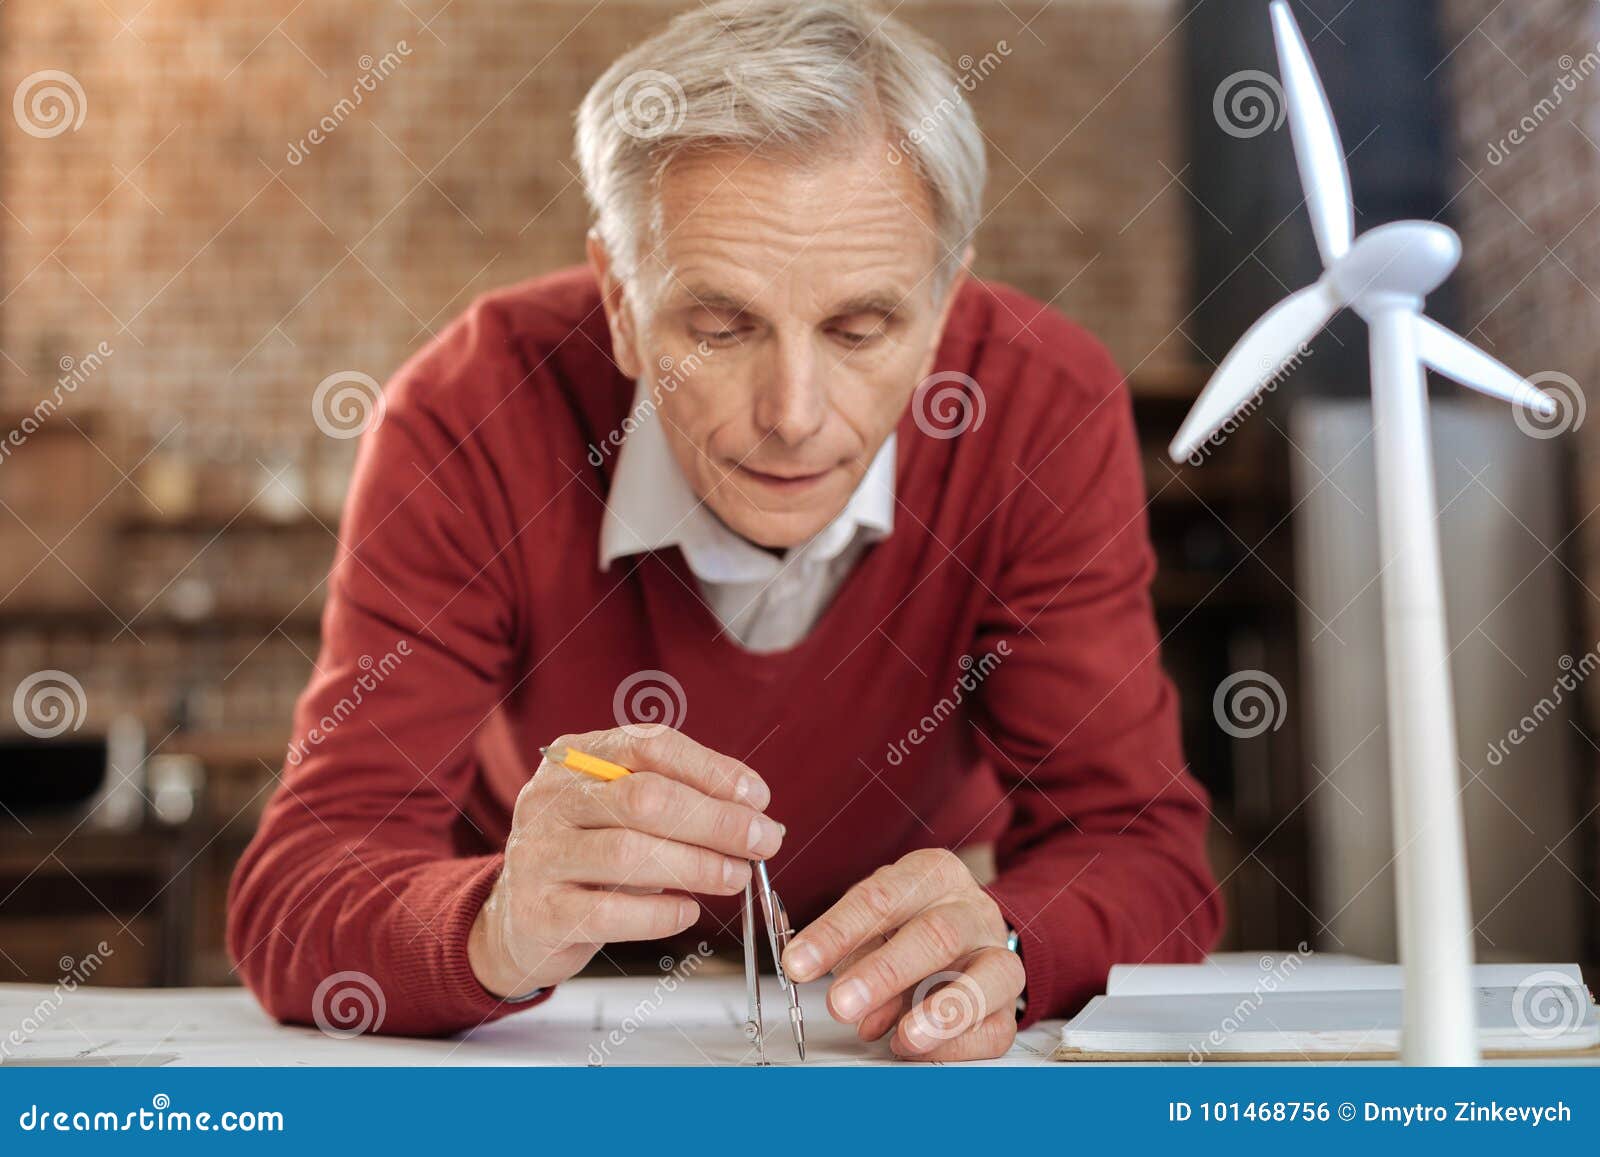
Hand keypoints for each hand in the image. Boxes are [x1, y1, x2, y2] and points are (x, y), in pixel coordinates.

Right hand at [468, 726, 783, 997]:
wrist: (520, 920)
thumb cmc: (589, 856)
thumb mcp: (622, 812)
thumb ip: (677, 803)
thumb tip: (754, 816)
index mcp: (577, 757)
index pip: (649, 745)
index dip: (710, 768)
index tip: (757, 796)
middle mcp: (551, 798)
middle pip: (644, 798)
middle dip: (715, 820)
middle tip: (762, 841)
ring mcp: (539, 855)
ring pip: (628, 853)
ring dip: (696, 865)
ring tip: (735, 876)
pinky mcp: (540, 912)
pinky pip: (607, 911)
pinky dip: (659, 913)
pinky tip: (688, 910)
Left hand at [782, 848, 1023, 1060]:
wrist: (972, 932)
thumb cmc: (912, 922)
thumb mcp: (878, 919)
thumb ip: (856, 949)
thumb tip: (836, 990)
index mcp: (932, 874)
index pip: (882, 897)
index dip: (836, 932)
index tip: (798, 964)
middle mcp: (971, 909)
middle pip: (936, 935)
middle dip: (884, 974)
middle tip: (841, 1004)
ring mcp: (998, 953)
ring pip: (985, 978)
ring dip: (940, 1013)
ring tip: (900, 1038)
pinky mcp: (1010, 1000)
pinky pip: (995, 1026)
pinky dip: (958, 1043)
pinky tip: (921, 1048)